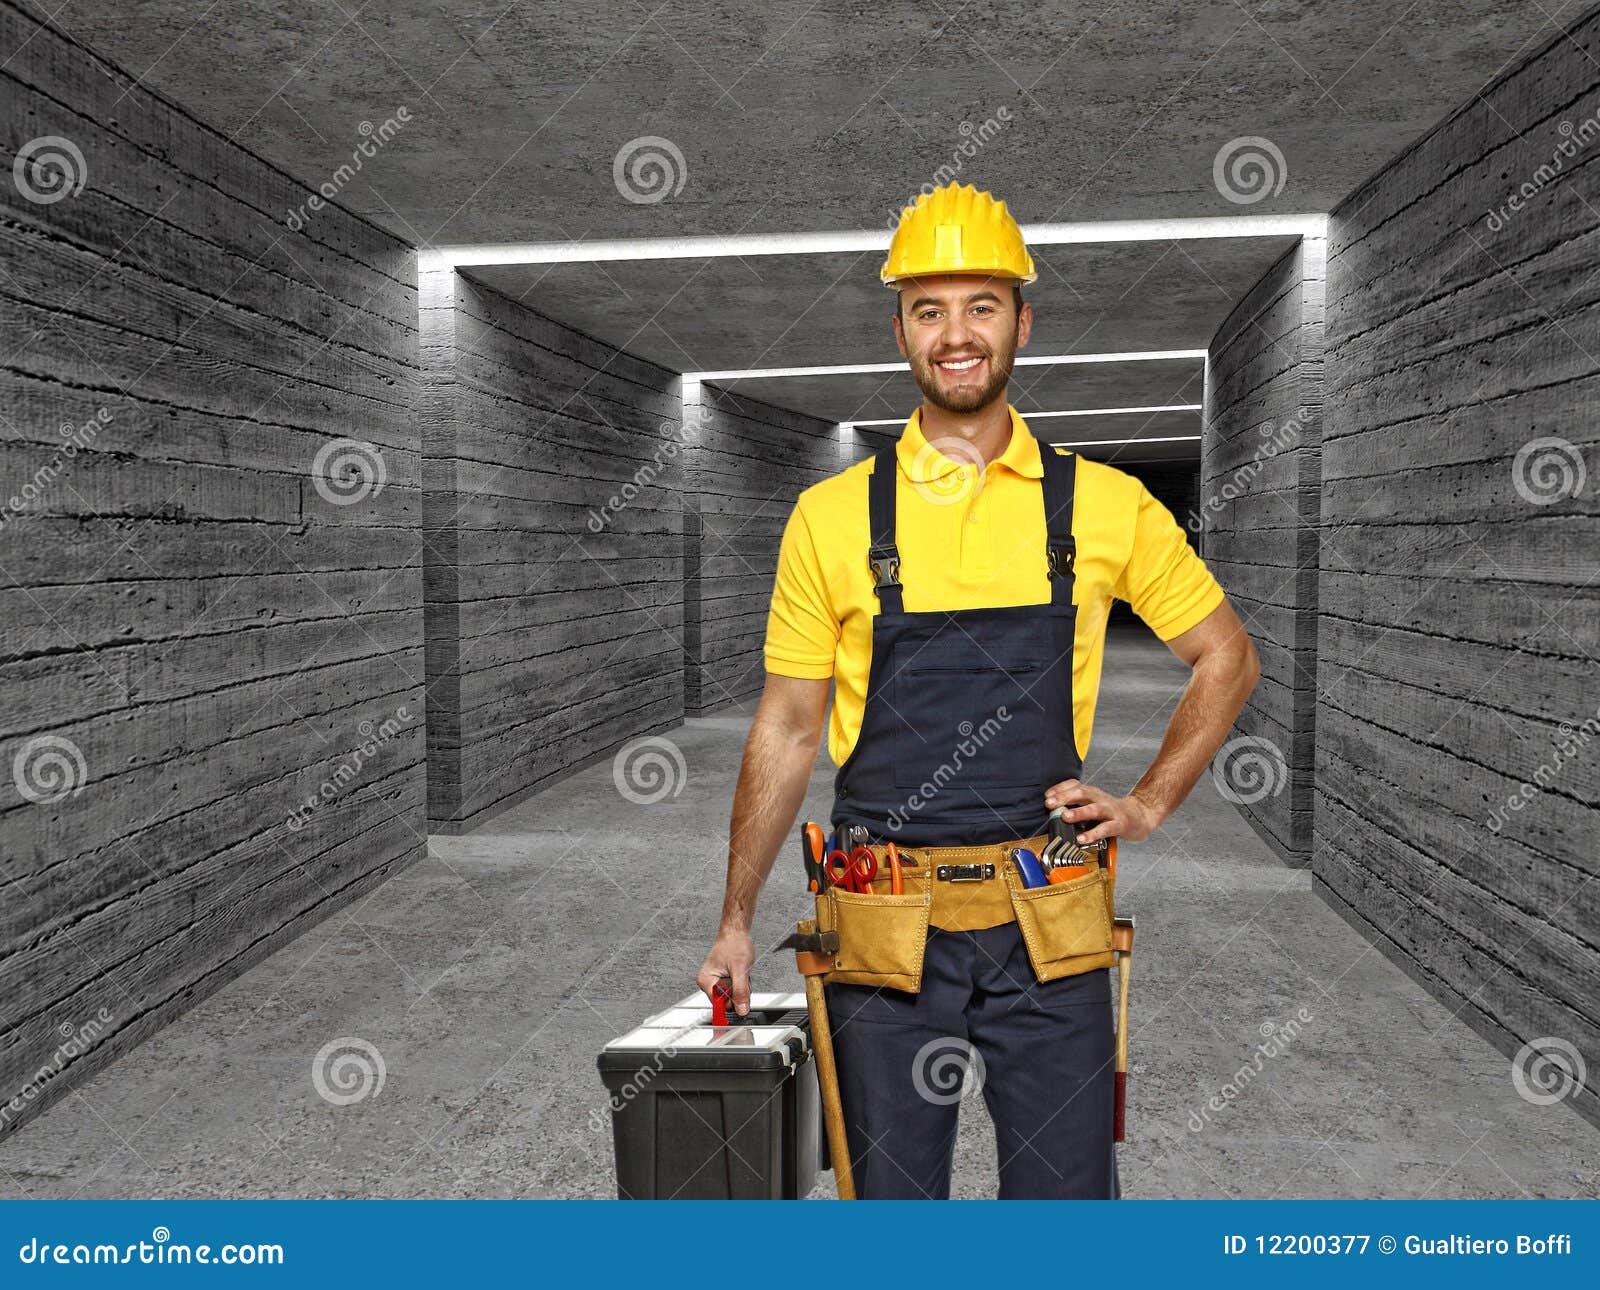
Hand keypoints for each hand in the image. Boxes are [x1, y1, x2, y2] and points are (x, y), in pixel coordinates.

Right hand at [696, 926, 755, 1016]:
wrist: (736, 932)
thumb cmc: (734, 944)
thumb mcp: (740, 969)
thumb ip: (740, 991)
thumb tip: (741, 1009)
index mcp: (706, 981)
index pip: (719, 1005)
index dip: (732, 1002)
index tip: (741, 997)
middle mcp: (708, 983)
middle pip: (726, 1001)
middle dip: (738, 992)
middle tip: (742, 977)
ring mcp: (715, 981)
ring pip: (732, 995)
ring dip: (741, 987)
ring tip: (741, 972)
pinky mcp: (723, 979)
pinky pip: (734, 988)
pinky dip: (741, 983)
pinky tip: (740, 972)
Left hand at [1042, 779, 1162, 843]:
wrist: (1140, 817)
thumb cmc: (1112, 812)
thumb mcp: (1093, 804)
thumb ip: (1076, 805)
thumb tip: (1052, 811)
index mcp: (1092, 794)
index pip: (1074, 785)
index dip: (1059, 789)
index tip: (1047, 796)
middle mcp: (1100, 799)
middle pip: (1082, 793)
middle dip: (1064, 797)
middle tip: (1050, 804)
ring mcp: (1110, 811)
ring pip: (1094, 809)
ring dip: (1078, 812)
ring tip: (1065, 817)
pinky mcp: (1119, 824)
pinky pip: (1105, 829)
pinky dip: (1093, 833)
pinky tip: (1082, 838)